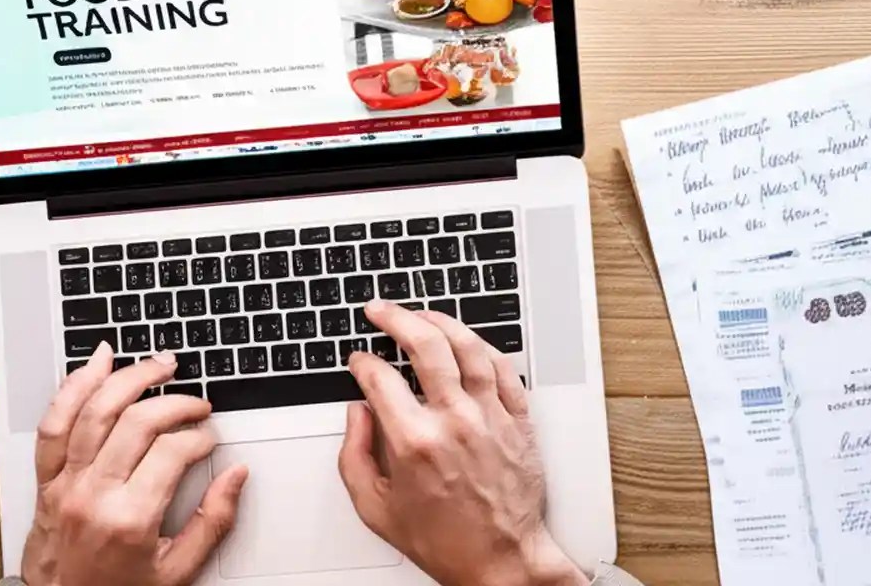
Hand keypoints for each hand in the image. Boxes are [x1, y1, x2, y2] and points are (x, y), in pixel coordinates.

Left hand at [22, 345, 247, 585]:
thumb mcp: (178, 573)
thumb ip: (212, 523)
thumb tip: (235, 477)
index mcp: (129, 519)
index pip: (171, 452)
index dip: (199, 437)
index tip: (209, 439)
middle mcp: (93, 495)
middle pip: (137, 422)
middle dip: (175, 403)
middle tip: (197, 403)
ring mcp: (64, 484)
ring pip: (93, 411)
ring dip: (128, 378)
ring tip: (157, 365)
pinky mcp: (46, 481)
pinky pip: (53, 425)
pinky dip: (73, 389)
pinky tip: (95, 367)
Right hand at [338, 301, 588, 585]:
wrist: (500, 560)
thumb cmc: (442, 539)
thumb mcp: (375, 508)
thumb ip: (353, 455)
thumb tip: (357, 413)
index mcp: (413, 442)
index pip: (380, 378)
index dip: (362, 362)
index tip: (359, 361)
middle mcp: (454, 421)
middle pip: (425, 345)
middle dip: (396, 318)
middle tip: (381, 310)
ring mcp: (490, 417)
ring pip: (468, 347)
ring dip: (441, 321)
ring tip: (422, 314)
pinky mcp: (517, 420)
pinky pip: (504, 368)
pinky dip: (483, 347)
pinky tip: (467, 340)